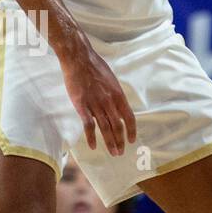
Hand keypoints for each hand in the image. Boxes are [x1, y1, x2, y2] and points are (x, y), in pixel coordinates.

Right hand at [60, 40, 137, 155]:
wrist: (79, 59)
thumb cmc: (95, 68)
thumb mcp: (111, 81)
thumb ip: (114, 95)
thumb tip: (117, 107)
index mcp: (119, 95)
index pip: (129, 117)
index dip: (131, 130)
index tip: (131, 140)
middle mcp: (110, 101)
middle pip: (117, 126)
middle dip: (120, 141)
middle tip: (120, 153)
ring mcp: (96, 104)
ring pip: (105, 128)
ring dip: (109, 142)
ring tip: (113, 153)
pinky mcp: (82, 106)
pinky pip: (88, 125)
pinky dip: (91, 137)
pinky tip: (93, 146)